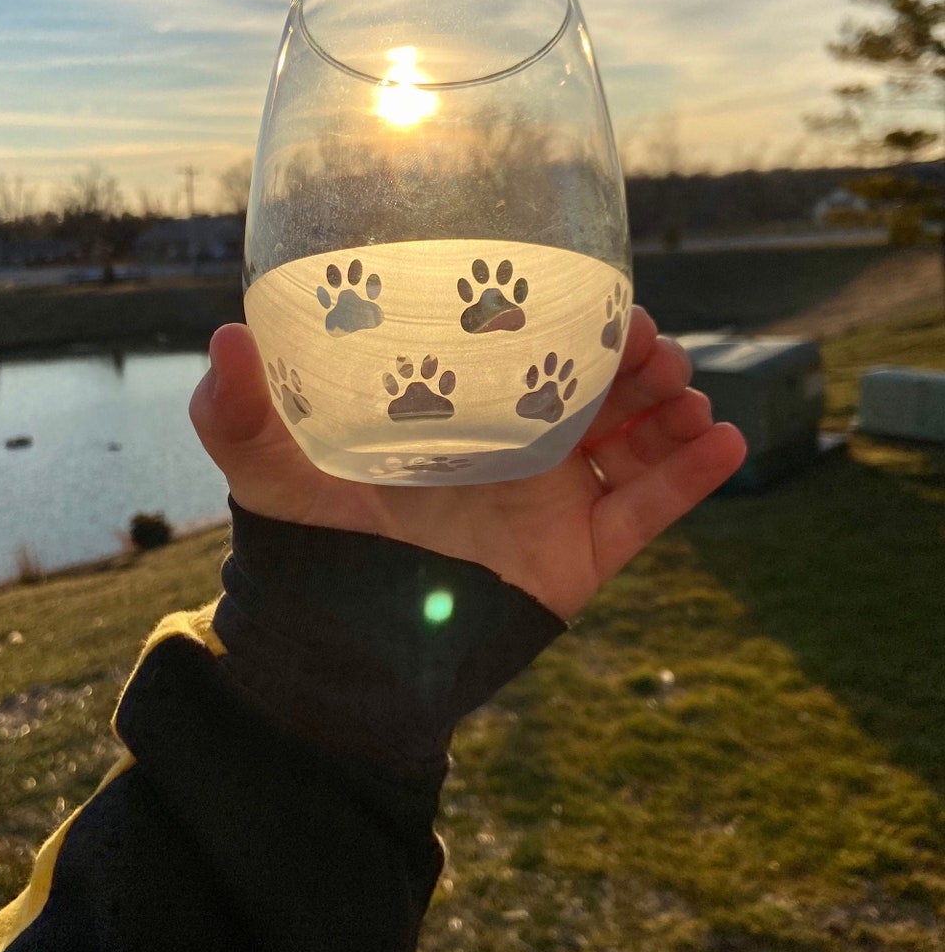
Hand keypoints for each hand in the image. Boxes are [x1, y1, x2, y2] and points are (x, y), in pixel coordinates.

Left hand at [189, 307, 745, 621]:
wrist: (338, 653)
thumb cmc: (302, 546)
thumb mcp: (266, 469)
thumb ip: (237, 408)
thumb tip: (225, 333)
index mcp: (462, 408)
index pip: (530, 347)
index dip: (575, 318)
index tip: (606, 298)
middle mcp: (515, 444)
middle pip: (600, 385)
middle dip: (637, 357)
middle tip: (655, 345)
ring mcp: (552, 499)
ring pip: (634, 440)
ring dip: (673, 408)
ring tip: (689, 394)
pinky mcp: (578, 555)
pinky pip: (647, 512)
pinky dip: (693, 478)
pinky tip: (726, 442)